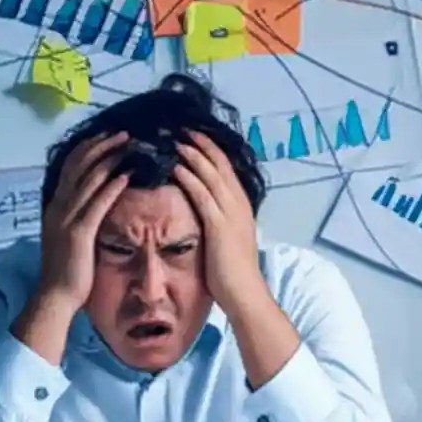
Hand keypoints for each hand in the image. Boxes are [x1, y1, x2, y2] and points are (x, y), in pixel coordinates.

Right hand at [36, 132, 130, 311]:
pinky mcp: (79, 233)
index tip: (108, 136)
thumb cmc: (68, 268)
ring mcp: (67, 218)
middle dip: (101, 145)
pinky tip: (125, 176)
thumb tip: (92, 200)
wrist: (55, 294)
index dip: (89, 148)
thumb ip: (77, 215)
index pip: (70, 167)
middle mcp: (59, 206)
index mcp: (56, 205)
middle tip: (124, 134)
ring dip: (109, 158)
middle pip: (78, 165)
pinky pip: (96, 204)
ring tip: (128, 145)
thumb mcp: (69, 234)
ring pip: (87, 179)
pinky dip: (111, 187)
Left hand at [173, 131, 264, 313]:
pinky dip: (191, 178)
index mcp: (241, 207)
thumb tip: (205, 211)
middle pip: (221, 165)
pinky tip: (177, 166)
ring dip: (194, 155)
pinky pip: (203, 195)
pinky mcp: (219, 225)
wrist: (244, 292)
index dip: (212, 151)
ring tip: (177, 140)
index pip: (227, 170)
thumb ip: (220, 222)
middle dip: (202, 145)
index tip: (195, 137)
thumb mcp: (229, 239)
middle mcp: (239, 205)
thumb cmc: (233, 272)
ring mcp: (231, 214)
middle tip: (184, 129)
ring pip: (212, 175)